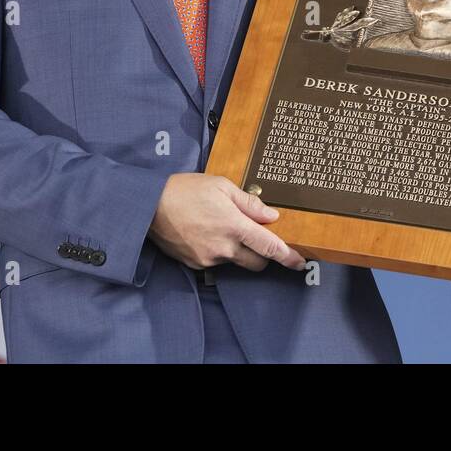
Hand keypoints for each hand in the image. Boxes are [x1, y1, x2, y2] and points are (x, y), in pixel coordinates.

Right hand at [149, 173, 306, 272]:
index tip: (300, 262)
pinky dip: (217, 252)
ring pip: (235, 262)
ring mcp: (208, 258)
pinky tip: (206, 234)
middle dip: (262, 255)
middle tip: (257, 239)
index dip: (288, 257)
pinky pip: (215, 262)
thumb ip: (249, 202)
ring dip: (237, 251)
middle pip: (256, 263)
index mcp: (235, 226)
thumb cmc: (186, 190)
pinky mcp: (194, 264)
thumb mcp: (222, 186)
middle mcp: (224, 247)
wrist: (149, 206)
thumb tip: (271, 216)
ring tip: (221, 228)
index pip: (269, 247)